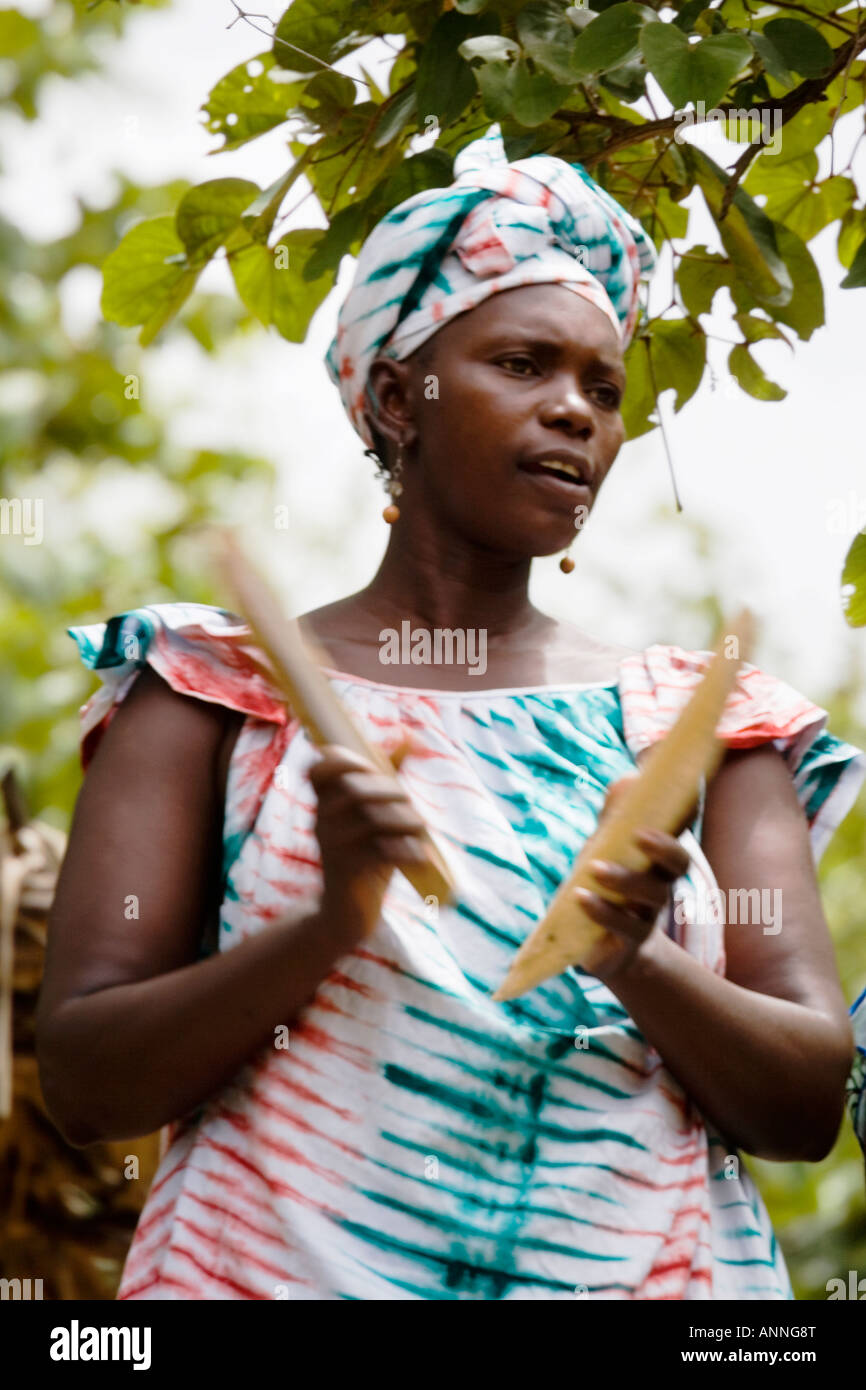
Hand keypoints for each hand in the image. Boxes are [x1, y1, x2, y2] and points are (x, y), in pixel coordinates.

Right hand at [310, 743, 428, 946]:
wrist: (345, 912)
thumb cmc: (364, 856)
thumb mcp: (371, 816)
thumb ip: (388, 776)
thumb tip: (410, 737)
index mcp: (325, 804)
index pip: (319, 769)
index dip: (341, 759)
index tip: (369, 765)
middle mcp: (323, 821)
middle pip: (356, 790)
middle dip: (390, 790)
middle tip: (409, 800)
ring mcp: (333, 847)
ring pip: (373, 821)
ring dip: (406, 821)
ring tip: (420, 829)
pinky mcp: (349, 872)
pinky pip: (382, 853)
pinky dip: (407, 851)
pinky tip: (420, 856)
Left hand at [575, 775, 695, 983]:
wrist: (604, 949)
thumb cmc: (607, 889)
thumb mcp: (605, 851)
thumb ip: (613, 821)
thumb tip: (626, 780)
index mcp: (658, 863)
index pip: (679, 835)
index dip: (687, 817)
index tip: (682, 795)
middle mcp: (661, 887)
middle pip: (678, 866)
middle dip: (664, 848)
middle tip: (640, 834)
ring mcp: (649, 916)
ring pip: (652, 897)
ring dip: (624, 880)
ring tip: (594, 868)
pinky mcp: (629, 943)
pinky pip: (624, 927)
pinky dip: (602, 911)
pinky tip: (582, 897)